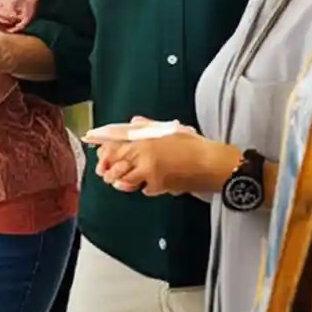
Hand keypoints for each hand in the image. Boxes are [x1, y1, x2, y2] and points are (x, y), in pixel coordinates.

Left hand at [91, 117, 237, 195]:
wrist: (211, 163)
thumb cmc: (193, 145)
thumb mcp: (169, 130)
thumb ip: (148, 127)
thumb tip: (133, 122)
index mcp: (144, 142)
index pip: (114, 148)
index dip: (104, 154)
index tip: (100, 157)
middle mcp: (144, 158)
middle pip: (115, 166)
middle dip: (108, 171)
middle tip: (106, 173)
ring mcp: (150, 174)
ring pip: (125, 181)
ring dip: (121, 181)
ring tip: (120, 180)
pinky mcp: (159, 187)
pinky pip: (144, 189)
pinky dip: (142, 187)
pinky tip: (146, 183)